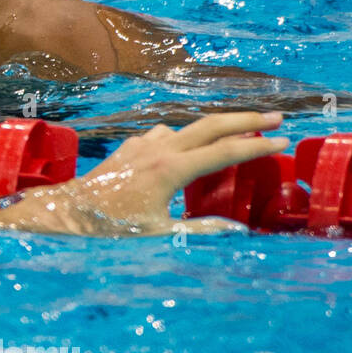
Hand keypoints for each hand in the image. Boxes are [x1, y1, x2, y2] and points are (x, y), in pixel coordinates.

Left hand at [18, 110, 290, 235]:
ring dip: (215, 126)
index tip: (283, 142)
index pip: (223, 152)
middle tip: (276, 118)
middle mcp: (157, 150)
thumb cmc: (110, 226)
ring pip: (187, 127)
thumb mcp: (159, 234)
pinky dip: (185, 135)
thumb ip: (200, 230)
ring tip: (239, 132)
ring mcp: (141, 145)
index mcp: (169, 169)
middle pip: (210, 125)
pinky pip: (164, 134)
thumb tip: (236, 231)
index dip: (256, 147)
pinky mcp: (129, 148)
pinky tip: (187, 146)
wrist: (68, 212)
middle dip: (245, 120)